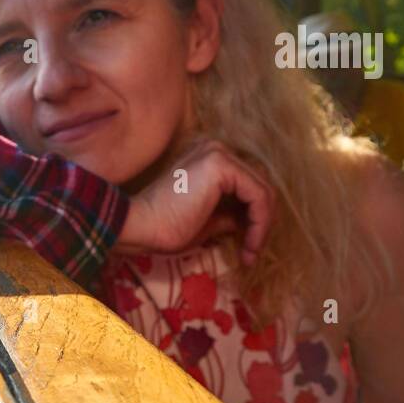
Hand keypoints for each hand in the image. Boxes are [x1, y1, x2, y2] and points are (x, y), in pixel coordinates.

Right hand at [115, 140, 274, 265]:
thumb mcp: (206, 222)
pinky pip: (258, 194)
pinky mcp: (221, 165)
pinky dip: (260, 222)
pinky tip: (250, 243)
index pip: (247, 186)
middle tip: (253, 252)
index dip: (254, 219)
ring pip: (262, 191)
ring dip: (262, 225)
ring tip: (251, 252)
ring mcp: (218, 154)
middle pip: (259, 185)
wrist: (140, 227)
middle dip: (262, 222)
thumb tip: (246, 222)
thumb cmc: (163, 228)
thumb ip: (228, 216)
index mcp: (208, 159)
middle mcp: (215, 150)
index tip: (248, 250)